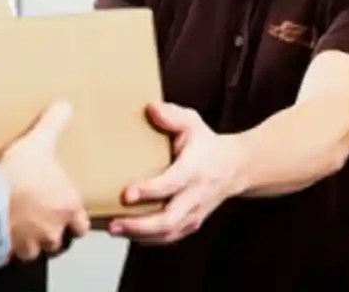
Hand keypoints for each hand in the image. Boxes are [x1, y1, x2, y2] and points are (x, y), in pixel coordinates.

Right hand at [0, 101, 90, 262]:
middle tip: (41, 223)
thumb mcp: (39, 142)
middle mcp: (52, 230)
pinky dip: (6, 249)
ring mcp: (30, 244)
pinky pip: (9, 255)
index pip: (82, 226)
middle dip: (51, 235)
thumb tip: (66, 104)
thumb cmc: (20, 174)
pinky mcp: (7, 251)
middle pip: (59, 243)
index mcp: (67, 207)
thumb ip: (53, 124)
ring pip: (35, 252)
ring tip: (19, 230)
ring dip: (29, 244)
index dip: (75, 222)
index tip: (69, 216)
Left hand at [107, 102, 244, 245]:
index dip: (150, 191)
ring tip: (114, 230)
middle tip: (113, 224)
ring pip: (167, 233)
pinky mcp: (191, 224)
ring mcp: (194, 213)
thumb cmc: (206, 143)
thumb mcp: (192, 123)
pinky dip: (147, 239)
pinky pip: (169, 237)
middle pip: (169, 219)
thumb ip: (172, 115)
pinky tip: (127, 233)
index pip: (171, 184)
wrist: (234, 167)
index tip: (127, 193)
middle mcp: (195, 196)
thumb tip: (150, 108)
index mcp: (194, 170)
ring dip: (139, 235)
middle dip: (139, 225)